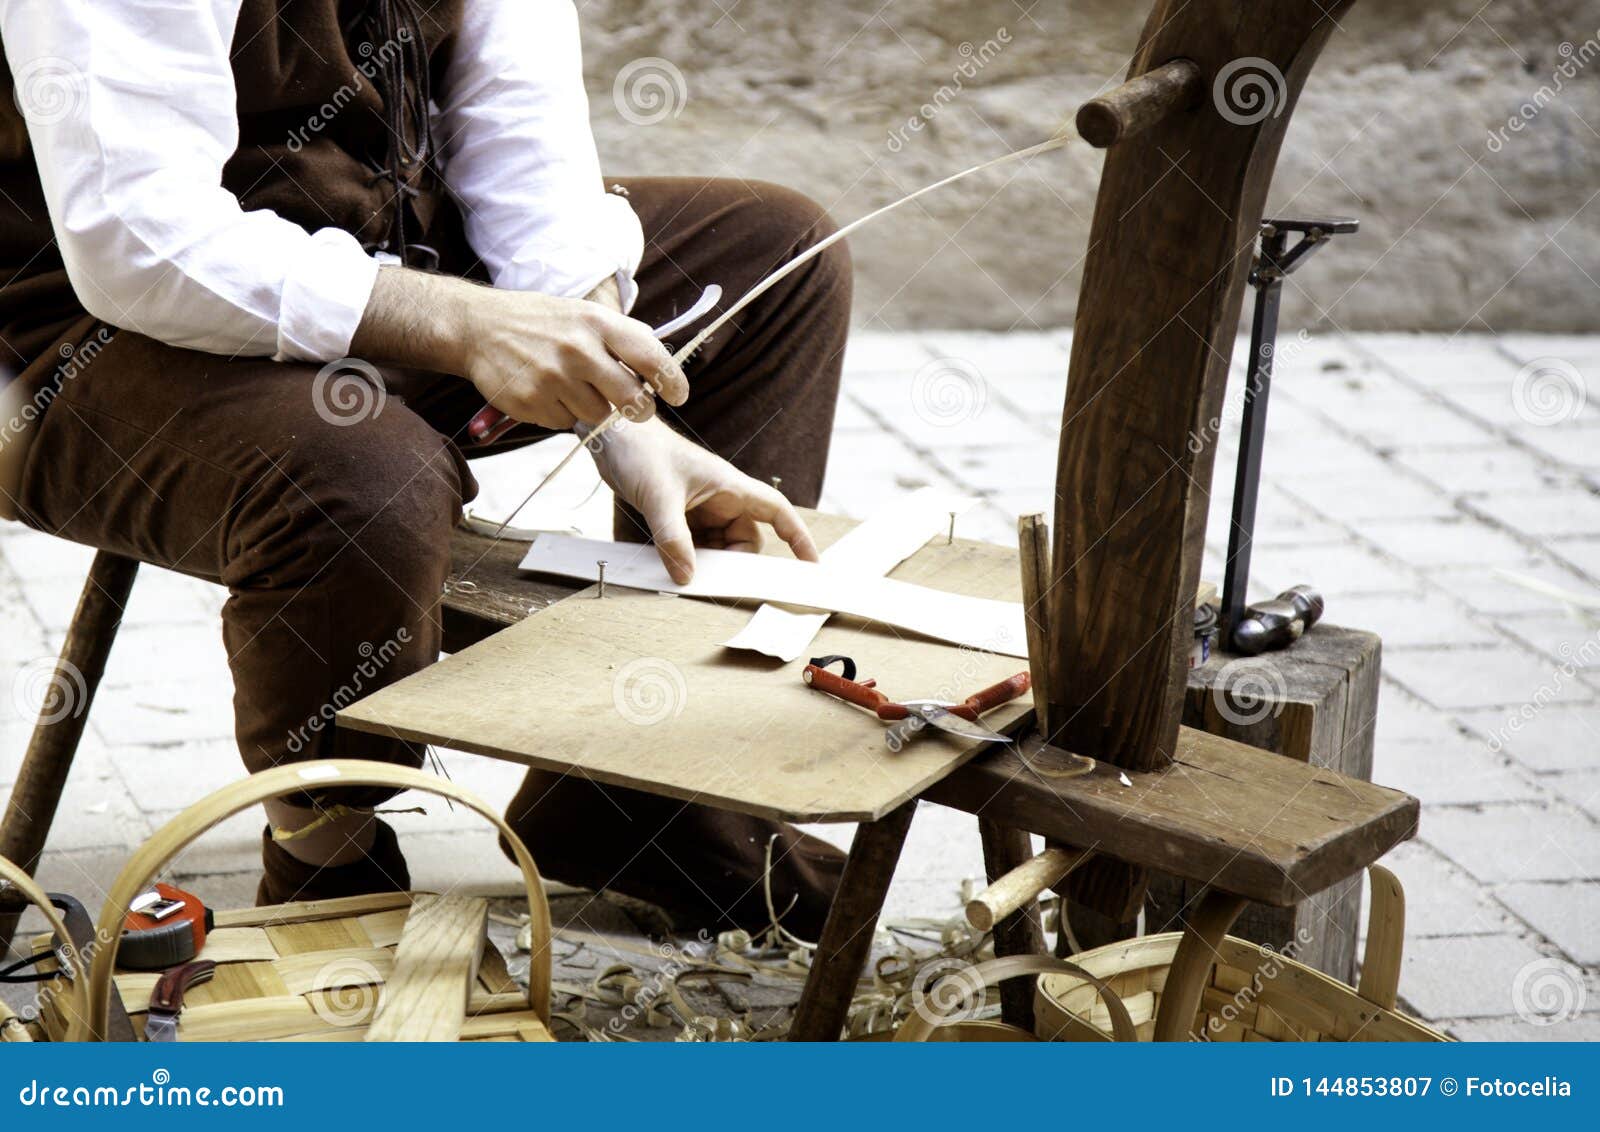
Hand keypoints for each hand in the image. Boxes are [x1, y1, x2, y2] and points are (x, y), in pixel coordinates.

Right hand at [463, 286, 686, 430]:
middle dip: (639, 409)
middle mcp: (577, 349)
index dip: (672, 381)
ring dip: (593, 408)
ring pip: (597, 415)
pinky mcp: (530, 400)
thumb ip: (622, 338)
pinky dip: (561, 412)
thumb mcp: (584, 314)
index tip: (679, 395)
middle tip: (635, 408)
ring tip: (573, 385)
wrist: (479, 326)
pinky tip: (546, 390)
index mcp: (597, 322)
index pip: (651, 357)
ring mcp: (551, 377)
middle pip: (631, 399)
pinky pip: (563, 422)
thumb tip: (662, 368)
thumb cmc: (542, 322)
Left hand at [590, 417, 817, 582]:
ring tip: (684, 570)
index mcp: (730, 486)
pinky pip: (696, 546)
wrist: (611, 438)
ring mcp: (702, 509)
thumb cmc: (641, 451)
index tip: (810, 564)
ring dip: (707, 562)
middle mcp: (721, 499)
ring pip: (719, 547)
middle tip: (714, 581)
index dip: (797, 536)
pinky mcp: (682, 517)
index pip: (776, 511)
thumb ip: (673, 539)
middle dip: (733, 562)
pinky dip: (688, 558)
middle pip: (745, 540)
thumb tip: (687, 577)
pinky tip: (672, 564)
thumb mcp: (658, 496)